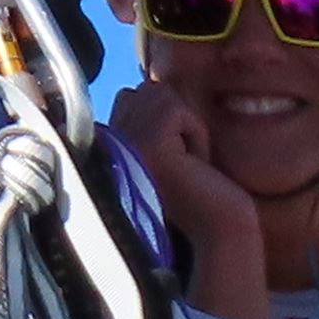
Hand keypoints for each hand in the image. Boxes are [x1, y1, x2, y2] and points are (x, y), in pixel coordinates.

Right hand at [107, 76, 266, 318]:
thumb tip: (146, 85)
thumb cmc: (197, 192)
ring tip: (185, 164)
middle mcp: (105, 144)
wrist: (215, 232)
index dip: (161, 121)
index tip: (170, 163)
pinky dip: (196, 132)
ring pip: (160, 95)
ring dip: (184, 125)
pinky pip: (178, 109)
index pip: (130, 97)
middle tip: (179, 164)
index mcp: (102, 146)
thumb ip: (143, 119)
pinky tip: (193, 166)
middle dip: (172, 119)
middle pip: (144, 91)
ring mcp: (123, 143)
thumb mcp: (163, 150)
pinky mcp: (149, 144)